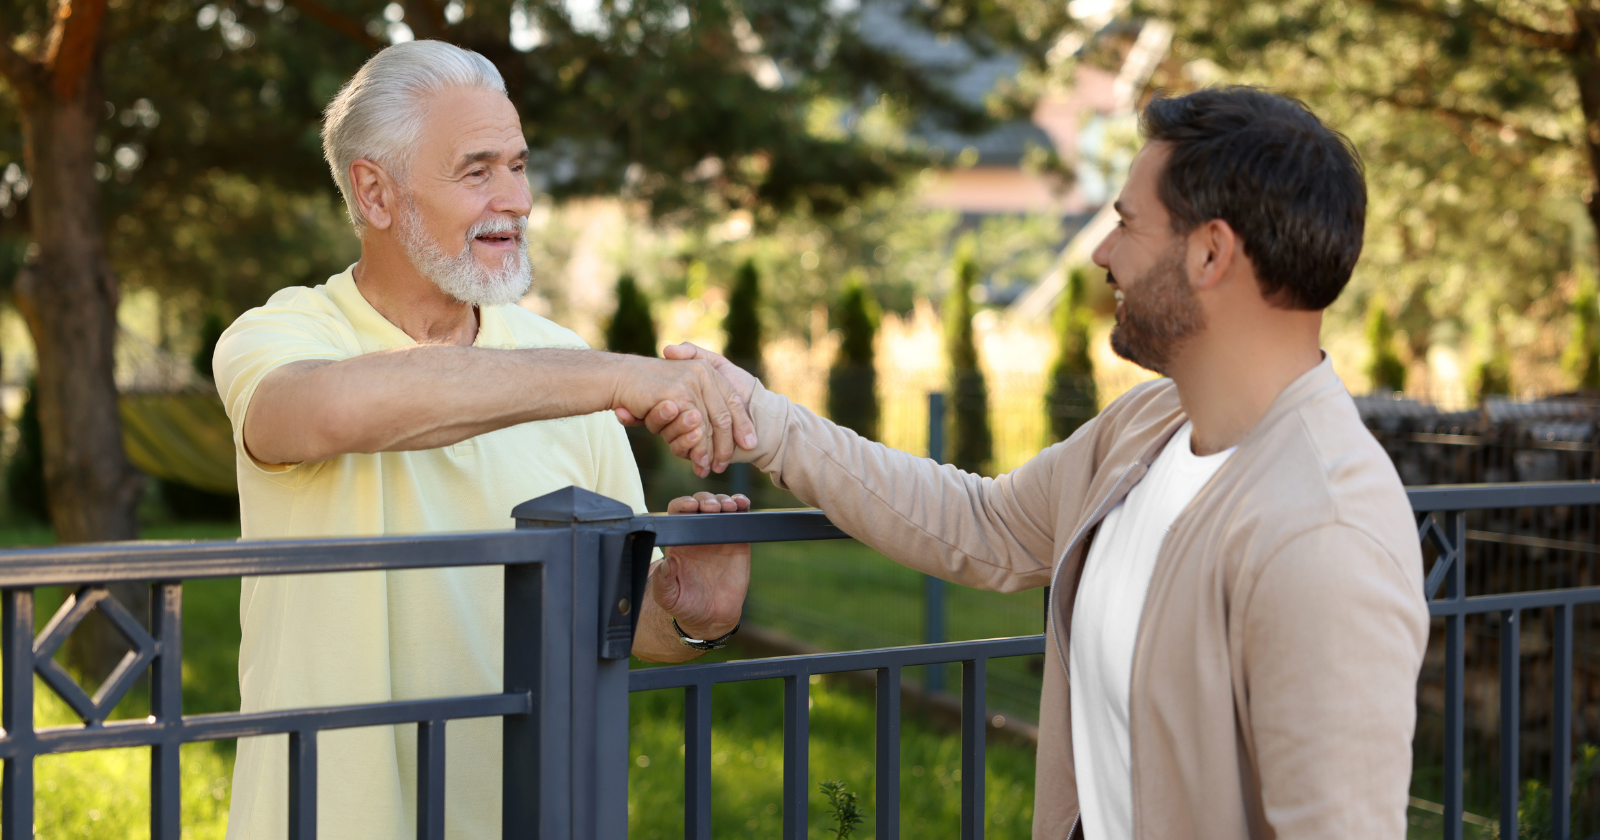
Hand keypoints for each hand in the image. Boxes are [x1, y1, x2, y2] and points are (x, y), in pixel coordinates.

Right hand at [608, 355, 756, 477]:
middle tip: (722, 464)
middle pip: (724, 417)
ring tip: (708, 468)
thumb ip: (693, 397)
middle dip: (726, 445)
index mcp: (707, 370)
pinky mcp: (678, 395)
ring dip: (709, 451)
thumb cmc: (642, 382)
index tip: (748, 444)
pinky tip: (696, 461)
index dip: (742, 424)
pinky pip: (693, 428)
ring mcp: (690, 384)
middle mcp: (703, 374)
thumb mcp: (675, 384)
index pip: (732, 401)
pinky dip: (695, 448)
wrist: (617, 376)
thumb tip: (710, 424)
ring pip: (709, 426)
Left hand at [649, 492, 751, 640]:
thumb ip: (663, 582)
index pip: (678, 513)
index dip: (683, 504)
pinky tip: (742, 504)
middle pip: (700, 504)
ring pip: (721, 506)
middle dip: (706, 499)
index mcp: (679, 541)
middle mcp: (698, 534)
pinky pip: (740, 518)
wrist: (712, 617)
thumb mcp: (668, 597)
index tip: (690, 506)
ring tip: (729, 507)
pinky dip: (742, 506)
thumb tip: (665, 564)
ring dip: (724, 500)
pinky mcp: (738, 541)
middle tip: (712, 507)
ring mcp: (719, 535)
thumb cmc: (685, 605)